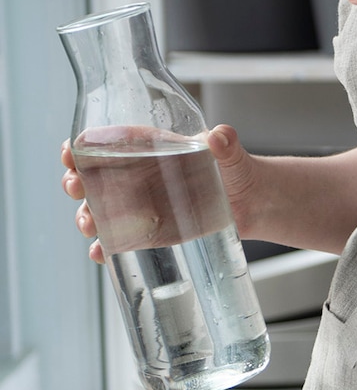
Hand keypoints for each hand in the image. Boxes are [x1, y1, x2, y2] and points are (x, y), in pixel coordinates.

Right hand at [60, 125, 262, 262]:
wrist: (253, 204)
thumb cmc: (237, 170)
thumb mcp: (231, 154)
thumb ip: (226, 144)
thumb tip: (220, 136)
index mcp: (150, 149)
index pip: (107, 143)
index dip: (83, 146)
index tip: (70, 151)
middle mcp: (139, 177)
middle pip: (94, 178)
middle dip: (75, 183)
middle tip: (75, 188)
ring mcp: (142, 206)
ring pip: (101, 210)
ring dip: (87, 216)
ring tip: (88, 224)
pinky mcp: (151, 232)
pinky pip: (120, 240)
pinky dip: (106, 248)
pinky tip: (100, 253)